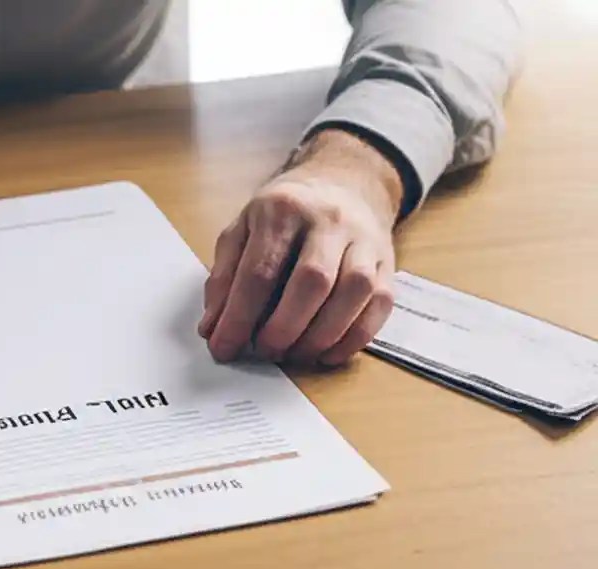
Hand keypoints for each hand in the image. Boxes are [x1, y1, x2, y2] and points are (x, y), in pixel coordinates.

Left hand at [198, 129, 404, 366]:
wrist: (343, 184)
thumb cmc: (284, 215)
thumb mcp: (242, 231)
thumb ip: (223, 278)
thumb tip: (212, 328)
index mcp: (282, 210)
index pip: (259, 272)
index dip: (238, 318)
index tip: (223, 348)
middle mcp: (329, 221)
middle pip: (312, 281)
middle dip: (284, 328)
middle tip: (264, 351)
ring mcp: (364, 241)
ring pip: (353, 292)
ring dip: (321, 335)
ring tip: (294, 354)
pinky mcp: (387, 263)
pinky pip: (380, 304)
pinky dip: (354, 337)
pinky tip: (327, 353)